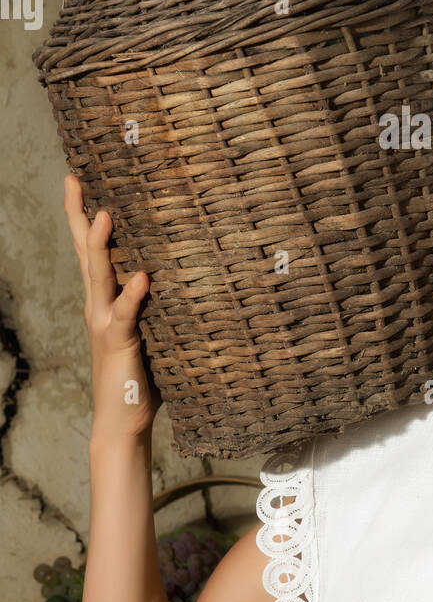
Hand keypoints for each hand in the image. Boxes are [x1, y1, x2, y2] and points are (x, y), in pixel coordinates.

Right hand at [63, 173, 161, 440]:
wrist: (125, 421)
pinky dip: (133, 296)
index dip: (85, 216)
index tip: (82, 180)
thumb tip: (187, 270)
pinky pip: (125, 315)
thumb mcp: (154, 328)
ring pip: (99, 277)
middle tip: (75, 179)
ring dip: (101, 245)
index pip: (93, 250)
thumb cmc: (144, 374)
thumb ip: (160, 301)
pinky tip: (142, 277)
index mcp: (105, 299)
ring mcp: (105, 323)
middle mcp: (98, 305)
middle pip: (86, 252)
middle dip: (80, 214)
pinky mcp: (119, 343)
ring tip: (105, 214)